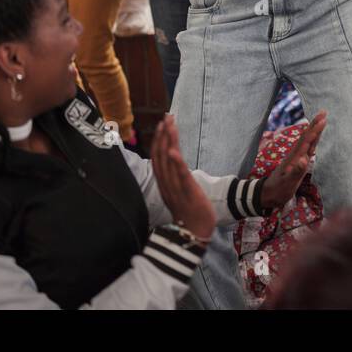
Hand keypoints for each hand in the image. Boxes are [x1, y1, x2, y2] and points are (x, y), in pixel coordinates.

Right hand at [150, 115, 216, 239]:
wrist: (194, 234)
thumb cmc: (188, 213)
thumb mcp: (177, 193)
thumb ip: (173, 179)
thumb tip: (172, 163)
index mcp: (163, 184)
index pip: (157, 158)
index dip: (158, 140)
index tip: (161, 124)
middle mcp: (166, 185)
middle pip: (161, 157)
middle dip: (163, 136)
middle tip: (166, 117)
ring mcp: (176, 190)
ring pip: (169, 163)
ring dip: (169, 142)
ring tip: (170, 125)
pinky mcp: (188, 194)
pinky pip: (180, 177)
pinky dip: (176, 163)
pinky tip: (174, 150)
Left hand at [260, 111, 327, 209]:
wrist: (268, 194)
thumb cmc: (279, 190)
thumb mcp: (288, 183)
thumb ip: (297, 171)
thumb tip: (305, 159)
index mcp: (295, 158)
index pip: (307, 141)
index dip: (315, 130)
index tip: (323, 119)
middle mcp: (296, 155)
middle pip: (307, 136)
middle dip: (315, 124)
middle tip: (323, 112)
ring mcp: (296, 158)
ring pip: (307, 140)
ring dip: (314, 130)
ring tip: (321, 120)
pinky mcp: (297, 162)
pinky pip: (307, 147)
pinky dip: (312, 140)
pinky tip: (314, 138)